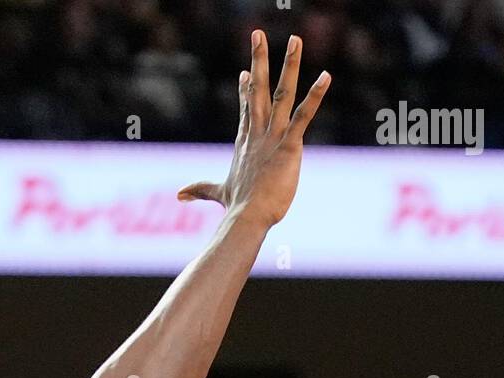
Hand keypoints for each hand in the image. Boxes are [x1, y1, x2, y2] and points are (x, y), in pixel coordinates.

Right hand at [177, 31, 329, 228]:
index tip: (247, 70)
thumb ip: (200, 190)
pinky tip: (326, 77)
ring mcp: (273, 137)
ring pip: (282, 94)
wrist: (246, 218)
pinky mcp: (289, 146)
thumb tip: (178, 196)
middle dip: (259, 60)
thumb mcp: (219, 193)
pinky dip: (315, 96)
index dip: (246, 89)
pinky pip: (303, 116)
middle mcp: (258, 133)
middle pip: (259, 89)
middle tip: (258, 33)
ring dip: (289, 65)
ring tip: (295, 39)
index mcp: (245, 142)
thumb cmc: (237, 208)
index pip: (247, 108)